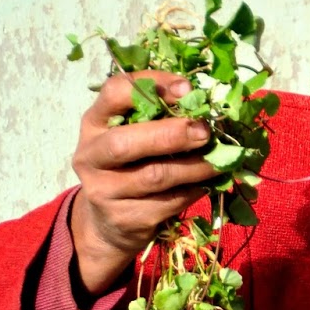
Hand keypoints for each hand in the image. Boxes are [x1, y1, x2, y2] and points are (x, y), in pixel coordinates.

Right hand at [71, 70, 214, 294]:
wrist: (109, 224)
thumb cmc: (129, 167)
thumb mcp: (131, 136)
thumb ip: (155, 117)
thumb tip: (203, 102)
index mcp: (93, 123)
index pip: (114, 92)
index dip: (151, 85)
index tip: (187, 88)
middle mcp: (90, 156)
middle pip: (125, 142)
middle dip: (171, 134)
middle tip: (205, 131)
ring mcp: (103, 191)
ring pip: (154, 176)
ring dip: (193, 166)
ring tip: (219, 160)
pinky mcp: (124, 219)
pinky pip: (166, 203)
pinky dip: (192, 191)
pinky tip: (207, 184)